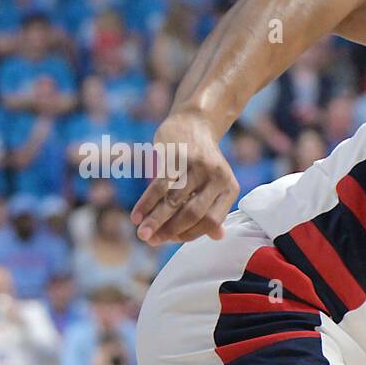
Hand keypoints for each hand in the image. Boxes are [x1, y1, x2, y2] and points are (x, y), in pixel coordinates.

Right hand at [131, 112, 238, 245]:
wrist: (194, 123)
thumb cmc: (203, 162)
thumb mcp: (215, 184)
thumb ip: (215, 209)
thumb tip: (217, 236)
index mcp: (229, 187)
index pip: (212, 221)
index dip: (191, 234)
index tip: (173, 239)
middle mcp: (216, 177)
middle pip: (193, 213)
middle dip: (171, 230)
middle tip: (152, 241)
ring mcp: (196, 166)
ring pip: (173, 201)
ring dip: (155, 220)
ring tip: (142, 234)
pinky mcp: (176, 157)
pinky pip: (158, 186)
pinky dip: (146, 203)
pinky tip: (136, 216)